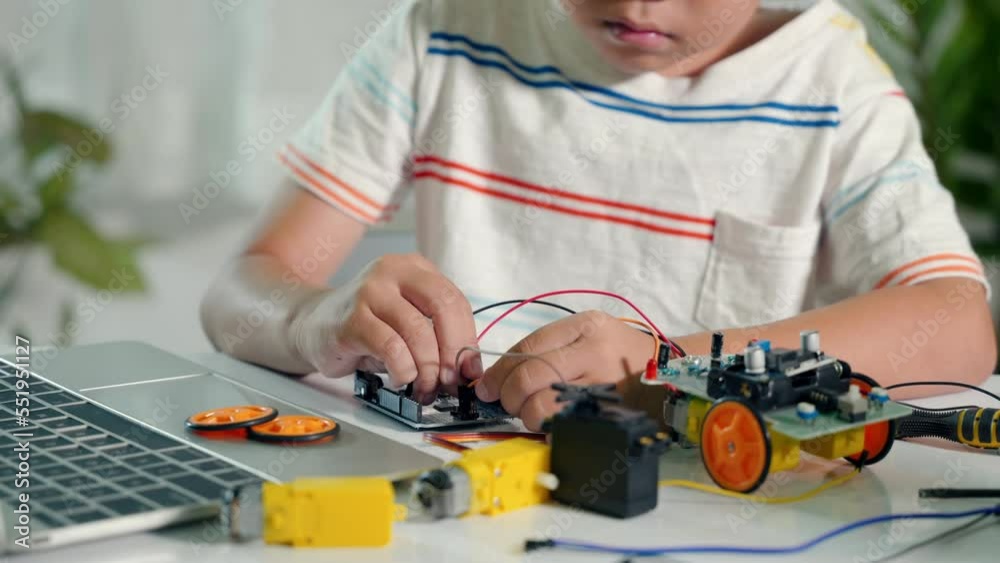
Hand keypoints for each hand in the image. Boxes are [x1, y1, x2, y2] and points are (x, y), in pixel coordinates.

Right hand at [292, 254, 480, 402]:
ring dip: (428, 369)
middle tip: (451, 381)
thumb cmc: (365, 326)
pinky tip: (400, 379)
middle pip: (443, 307)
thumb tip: (468, 367)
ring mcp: (370, 292)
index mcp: (414, 268)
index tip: (469, 369)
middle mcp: (393, 272)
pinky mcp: (351, 319)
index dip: (467, 338)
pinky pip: (392, 348)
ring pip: (418, 332)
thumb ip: (436, 334)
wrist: (311, 324)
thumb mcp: (406, 319)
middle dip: (453, 352)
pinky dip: (404, 371)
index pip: (455, 300)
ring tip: (425, 387)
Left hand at [474, 310, 654, 429]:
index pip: (527, 348)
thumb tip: (497, 378)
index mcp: (586, 327)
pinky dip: (552, 431)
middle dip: (510, 396)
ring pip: (545, 407)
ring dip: (529, 417)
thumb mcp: (589, 334)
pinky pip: (568, 428)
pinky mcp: (612, 416)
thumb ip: (548, 349)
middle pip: (532, 377)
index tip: (487, 387)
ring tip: (535, 415)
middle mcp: (596, 352)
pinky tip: (554, 427)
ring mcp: (606, 386)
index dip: (500, 372)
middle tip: (510, 404)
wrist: (674, 372)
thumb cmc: (622, 354)